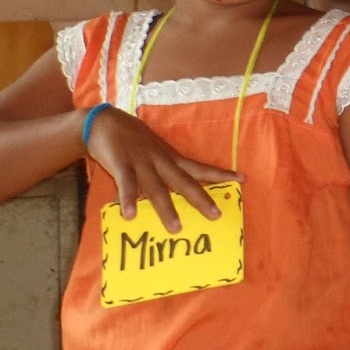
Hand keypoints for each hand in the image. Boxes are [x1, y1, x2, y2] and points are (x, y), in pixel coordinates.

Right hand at [85, 108, 240, 231]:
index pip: (200, 168)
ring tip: (176, 228)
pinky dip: (129, 199)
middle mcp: (161, 162)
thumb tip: (169, 199)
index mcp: (171, 159)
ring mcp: (142, 163)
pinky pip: (126, 184)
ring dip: (166, 208)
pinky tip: (130, 215)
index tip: (243, 179)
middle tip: (216, 215)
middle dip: (201, 199)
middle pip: (184, 182)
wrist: (106, 122)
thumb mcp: (154, 154)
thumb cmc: (133, 142)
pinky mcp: (121, 164)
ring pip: (157, 188)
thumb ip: (162, 174)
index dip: (221, 174)